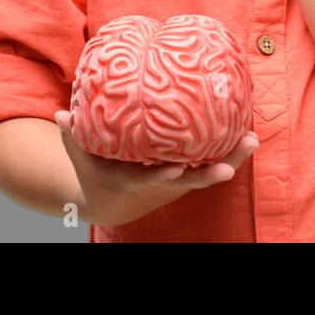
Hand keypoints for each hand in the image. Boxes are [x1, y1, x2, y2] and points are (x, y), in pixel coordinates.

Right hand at [55, 110, 258, 226]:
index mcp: (136, 181)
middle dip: (210, 175)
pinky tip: (249, 132)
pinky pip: (213, 161)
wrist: (112, 202)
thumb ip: (73, 134)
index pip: (152, 180)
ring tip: (252, 140)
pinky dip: (230, 151)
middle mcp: (162, 184)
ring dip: (232, 158)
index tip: (177, 169)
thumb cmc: (96, 172)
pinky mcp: (188, 173)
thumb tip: (61, 111)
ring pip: (208, 171)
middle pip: (190, 181)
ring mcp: (178, 181)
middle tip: (229, 168)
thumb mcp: (82, 157)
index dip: (164, 176)